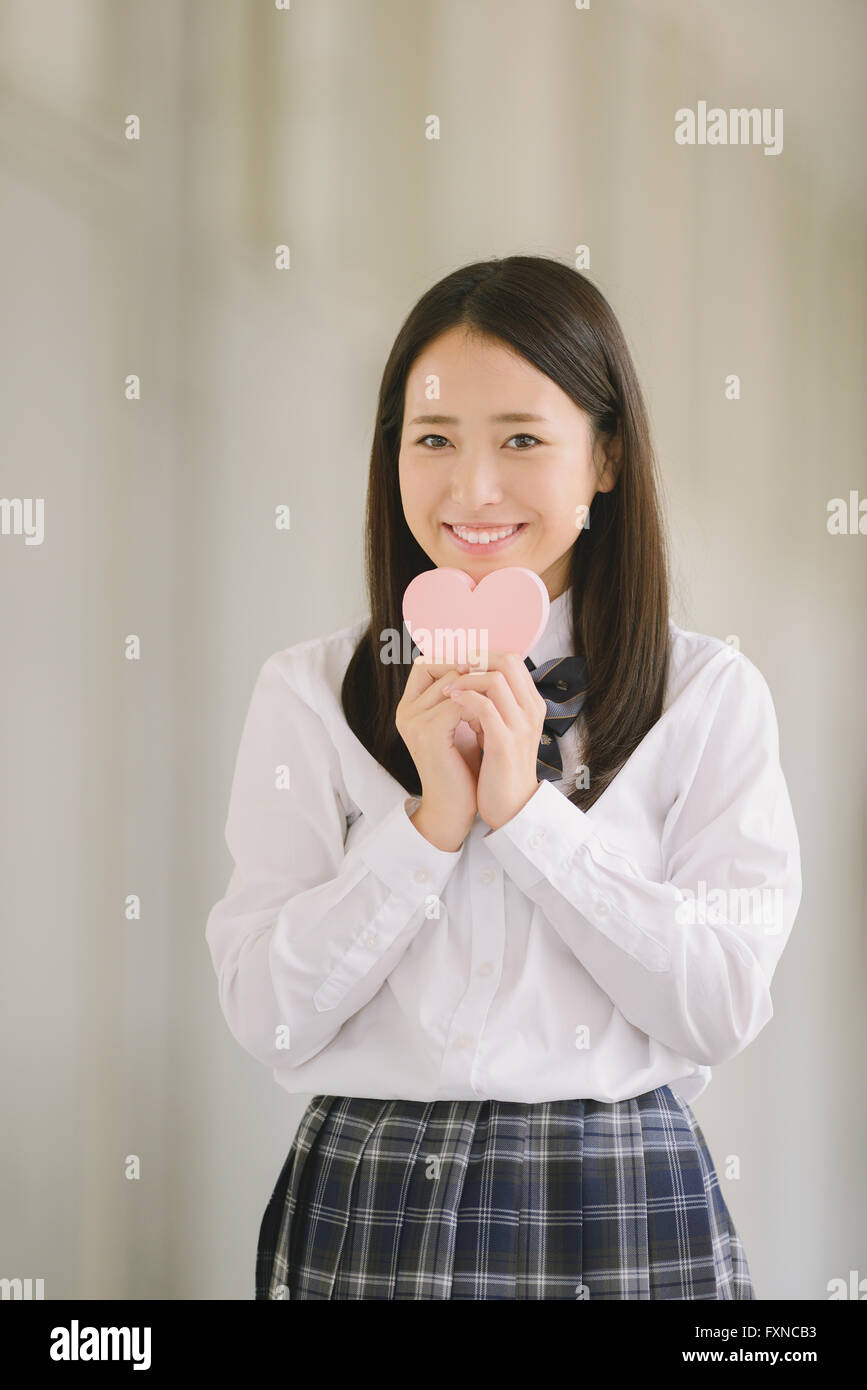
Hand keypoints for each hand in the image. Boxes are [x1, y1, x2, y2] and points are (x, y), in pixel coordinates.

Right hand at [395, 655, 478, 847]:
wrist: (456, 806)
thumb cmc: (462, 765)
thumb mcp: (459, 723)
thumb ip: (461, 695)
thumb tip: (481, 660)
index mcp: (409, 706)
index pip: (425, 662)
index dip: (454, 660)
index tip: (481, 673)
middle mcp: (405, 711)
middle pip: (438, 666)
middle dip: (469, 675)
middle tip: (491, 689)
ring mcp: (413, 721)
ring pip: (452, 683)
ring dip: (478, 692)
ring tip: (491, 710)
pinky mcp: (428, 734)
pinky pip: (458, 704)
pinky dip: (478, 709)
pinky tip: (489, 723)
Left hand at [442, 652, 544, 829]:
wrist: (511, 806)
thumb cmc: (501, 767)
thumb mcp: (502, 728)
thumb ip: (493, 704)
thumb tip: (468, 679)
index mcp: (531, 703)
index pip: (511, 659)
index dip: (482, 654)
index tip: (458, 663)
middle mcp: (531, 709)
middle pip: (506, 661)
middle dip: (473, 659)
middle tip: (450, 669)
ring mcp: (520, 725)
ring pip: (495, 680)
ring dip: (465, 678)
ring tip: (446, 689)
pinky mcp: (505, 743)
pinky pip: (484, 708)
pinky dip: (464, 698)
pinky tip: (450, 701)